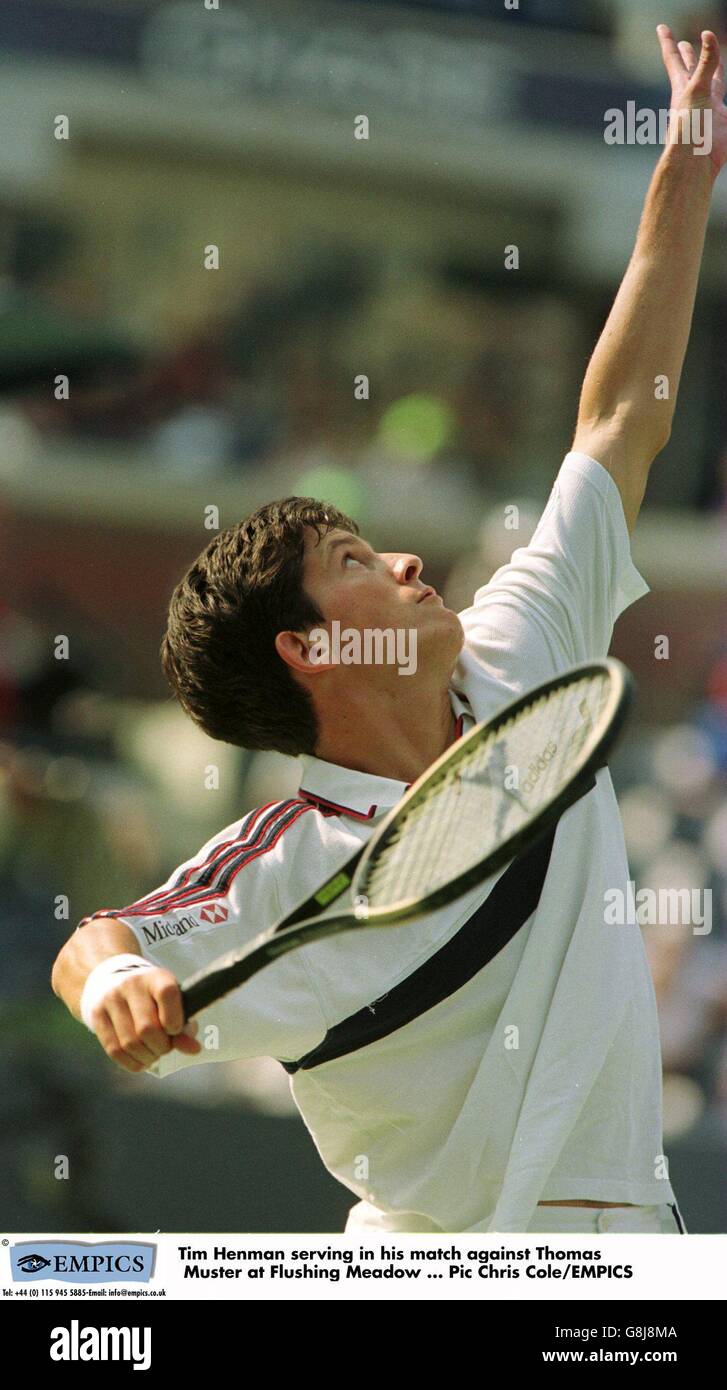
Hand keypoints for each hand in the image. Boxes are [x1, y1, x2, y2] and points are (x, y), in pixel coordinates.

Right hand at [88, 966, 202, 1073]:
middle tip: (165, 1048)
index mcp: (156, 977)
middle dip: (161, 1047)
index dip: (174, 1020)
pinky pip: (114, 1050)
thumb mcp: (171, 1001)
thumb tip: (193, 1049)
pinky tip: (140, 1060)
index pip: (167, 994)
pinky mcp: (97, 1015)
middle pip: (147, 1028)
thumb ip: (184, 1025)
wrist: (114, 980)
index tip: (175, 1031)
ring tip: (153, 1055)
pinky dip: (131, 1063)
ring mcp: (111, 999)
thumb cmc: (152, 996)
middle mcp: (131, 985)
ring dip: (146, 1057)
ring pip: (130, 1043)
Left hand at [657, 25, 726, 177]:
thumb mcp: (696, 90)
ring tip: (711, 62)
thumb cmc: (688, 128)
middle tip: (685, 43)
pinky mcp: (723, 122)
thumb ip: (705, 64)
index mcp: (683, 87)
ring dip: (711, 72)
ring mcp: (709, 108)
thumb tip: (708, 34)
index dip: (668, 41)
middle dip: (689, 55)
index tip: (661, 27)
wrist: (695, 161)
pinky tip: (725, 98)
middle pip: (692, 69)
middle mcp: (694, 96)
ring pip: (712, 83)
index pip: (674, 58)